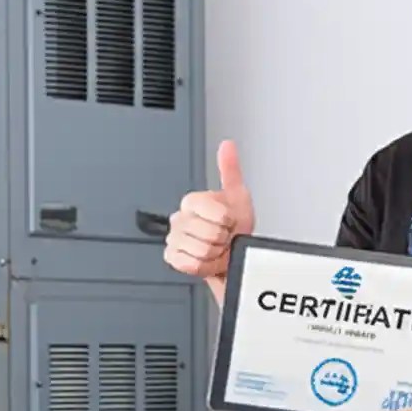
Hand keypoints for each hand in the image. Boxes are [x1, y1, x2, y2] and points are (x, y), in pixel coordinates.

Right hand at [163, 140, 255, 281]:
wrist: (232, 255)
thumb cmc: (235, 229)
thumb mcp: (238, 196)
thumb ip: (230, 170)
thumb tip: (227, 145)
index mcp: (192, 201)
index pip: (214, 212)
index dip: (228, 220)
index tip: (229, 220)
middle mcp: (180, 218)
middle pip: (209, 233)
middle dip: (223, 239)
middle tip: (224, 236)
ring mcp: (174, 239)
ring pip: (201, 250)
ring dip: (215, 253)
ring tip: (217, 248)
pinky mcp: (173, 258)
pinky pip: (191, 264)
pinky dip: (203, 265)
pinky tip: (206, 259)